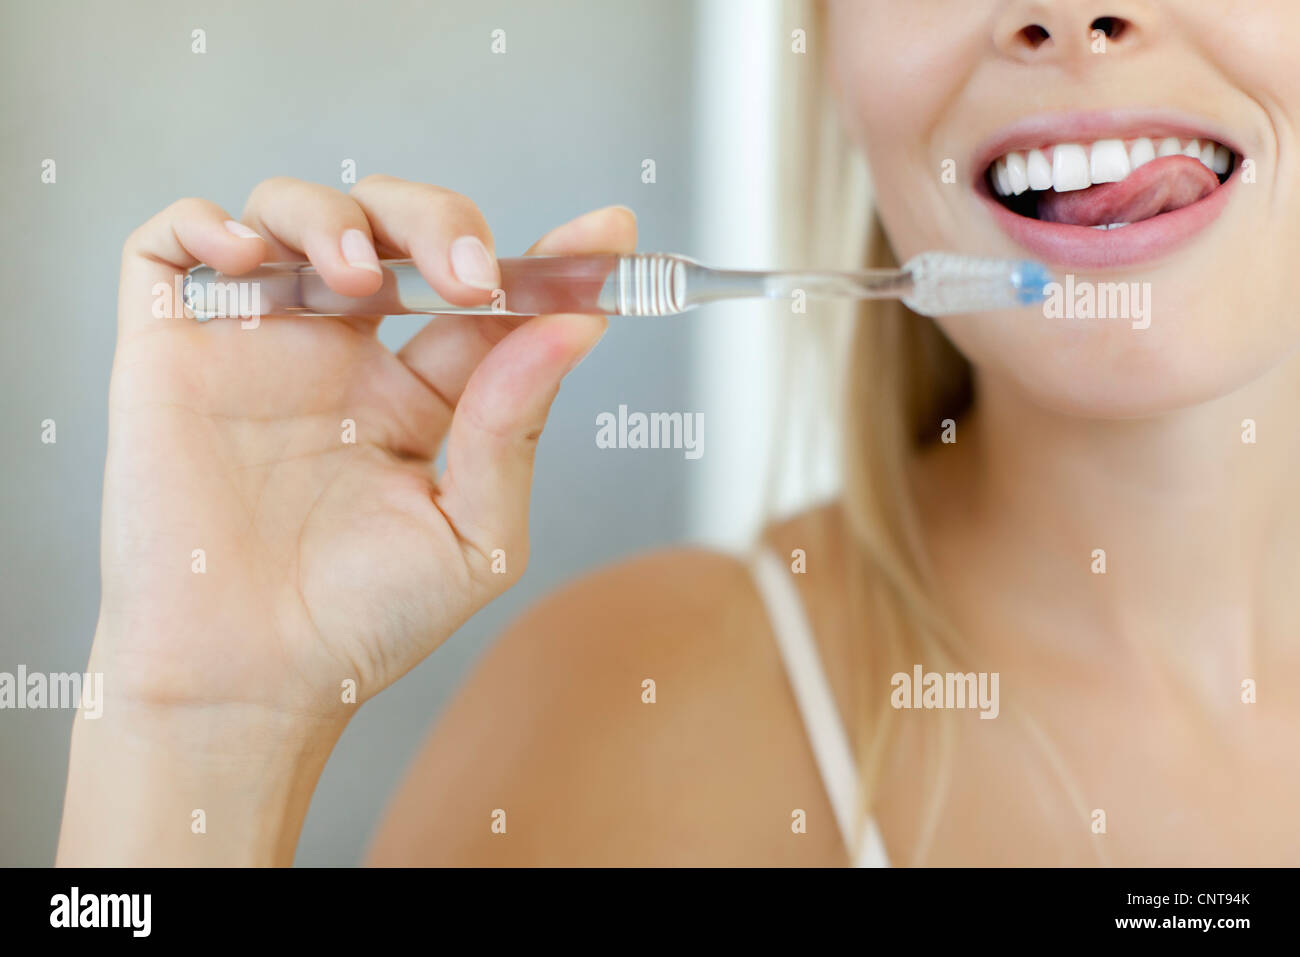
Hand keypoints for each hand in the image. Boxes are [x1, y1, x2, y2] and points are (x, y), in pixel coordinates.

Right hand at [95, 175, 635, 725]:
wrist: (246, 687)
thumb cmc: (359, 626)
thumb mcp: (474, 535)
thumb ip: (517, 427)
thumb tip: (575, 329)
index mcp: (417, 397)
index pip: (485, 300)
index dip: (545, 258)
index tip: (608, 230)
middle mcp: (341, 356)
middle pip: (395, 228)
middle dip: (440, 223)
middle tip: (470, 277)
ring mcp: (256, 346)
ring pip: (292, 212)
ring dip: (335, 215)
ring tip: (358, 279)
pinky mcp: (170, 350)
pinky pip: (169, 246)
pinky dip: (206, 225)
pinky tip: (250, 262)